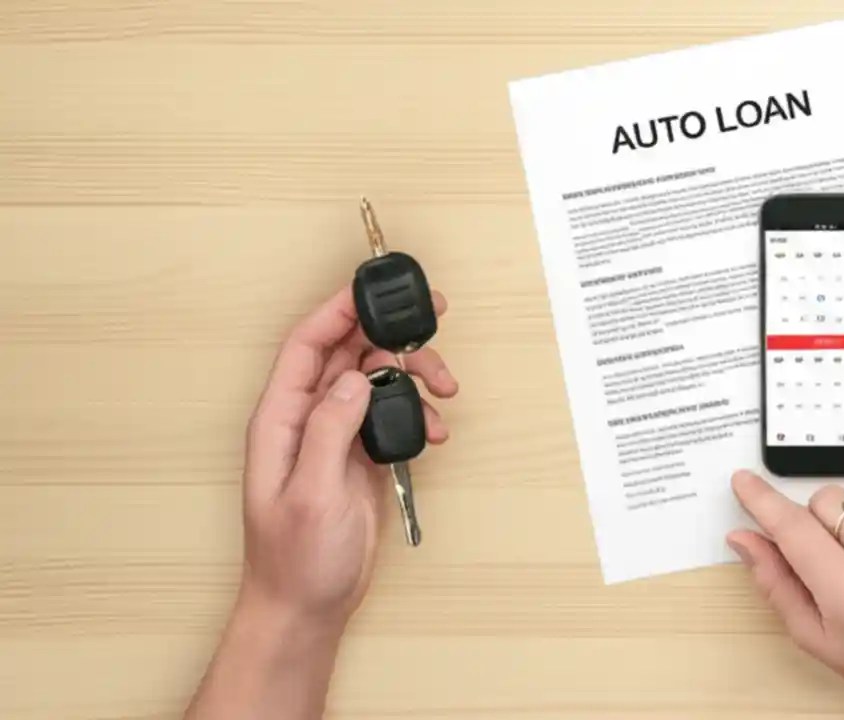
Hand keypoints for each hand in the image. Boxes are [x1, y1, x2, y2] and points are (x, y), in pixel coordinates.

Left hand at [187, 285, 456, 719]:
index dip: (337, 310)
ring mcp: (336, 436)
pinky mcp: (360, 456)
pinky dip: (418, 413)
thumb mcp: (312, 493)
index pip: (306, 345)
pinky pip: (391, 414)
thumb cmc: (297, 559)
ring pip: (377, 380)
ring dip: (412, 375)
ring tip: (445, 385)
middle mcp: (308, 419)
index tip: (373, 290)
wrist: (308, 607)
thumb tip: (355, 379)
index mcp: (281, 420)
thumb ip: (331, 431)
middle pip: (348, 352)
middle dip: (389, 331)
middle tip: (431, 317)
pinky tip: (434, 429)